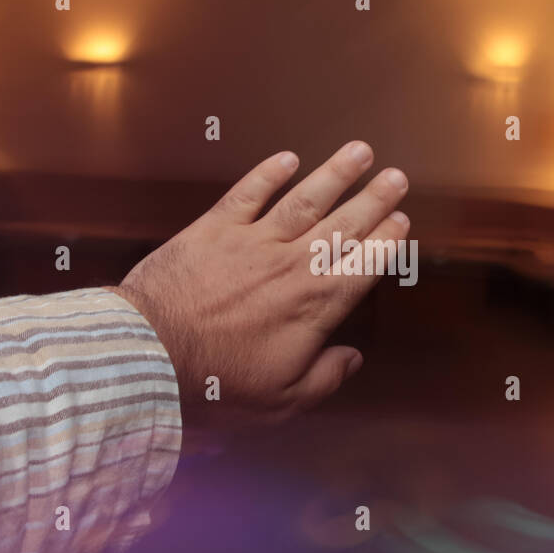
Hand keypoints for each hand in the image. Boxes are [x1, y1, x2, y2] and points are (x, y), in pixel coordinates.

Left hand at [115, 140, 409, 428]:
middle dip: (374, 199)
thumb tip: (352, 359)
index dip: (386, 240)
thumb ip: (325, 377)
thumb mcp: (283, 400)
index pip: (363, 264)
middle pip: (343, 224)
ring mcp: (252, 242)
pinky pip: (248, 194)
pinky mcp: (213, 229)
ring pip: (304, 200)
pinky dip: (268, 174)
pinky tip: (287, 159)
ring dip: (335, 174)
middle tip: (397, 177)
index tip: (402, 220)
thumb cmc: (218, 386)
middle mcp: (291, 264)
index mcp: (315, 305)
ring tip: (359, 152)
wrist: (151, 356)